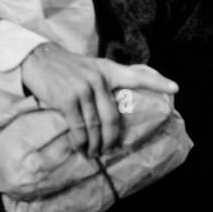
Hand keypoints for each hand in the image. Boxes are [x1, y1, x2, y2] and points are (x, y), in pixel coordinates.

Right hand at [19, 44, 178, 157]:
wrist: (36, 59)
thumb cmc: (66, 67)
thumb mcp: (92, 66)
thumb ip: (108, 80)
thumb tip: (119, 102)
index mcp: (108, 69)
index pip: (137, 75)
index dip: (157, 82)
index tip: (176, 88)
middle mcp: (99, 78)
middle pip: (113, 117)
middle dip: (112, 138)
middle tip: (109, 149)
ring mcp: (83, 88)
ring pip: (96, 125)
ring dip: (95, 144)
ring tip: (94, 153)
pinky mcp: (67, 99)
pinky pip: (79, 127)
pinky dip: (81, 141)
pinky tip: (81, 148)